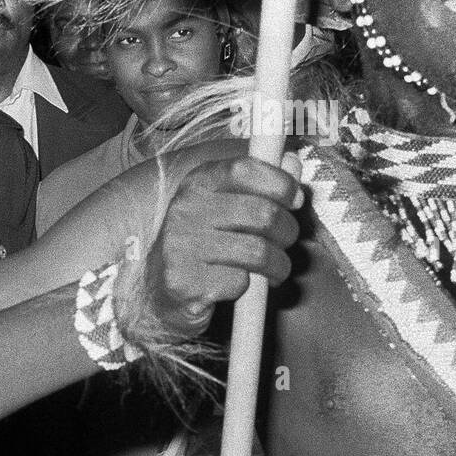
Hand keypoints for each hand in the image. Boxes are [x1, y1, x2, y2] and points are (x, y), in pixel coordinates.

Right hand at [126, 153, 303, 341]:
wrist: (161, 293)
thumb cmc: (205, 247)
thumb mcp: (228, 208)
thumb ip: (261, 185)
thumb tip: (292, 162)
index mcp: (198, 183)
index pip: (246, 169)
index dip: (280, 184)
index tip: (295, 201)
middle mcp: (186, 209)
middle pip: (263, 213)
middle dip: (288, 233)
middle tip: (285, 244)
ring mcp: (181, 245)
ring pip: (258, 252)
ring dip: (278, 266)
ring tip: (275, 271)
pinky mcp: (184, 281)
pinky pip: (239, 282)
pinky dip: (249, 287)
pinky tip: (239, 286)